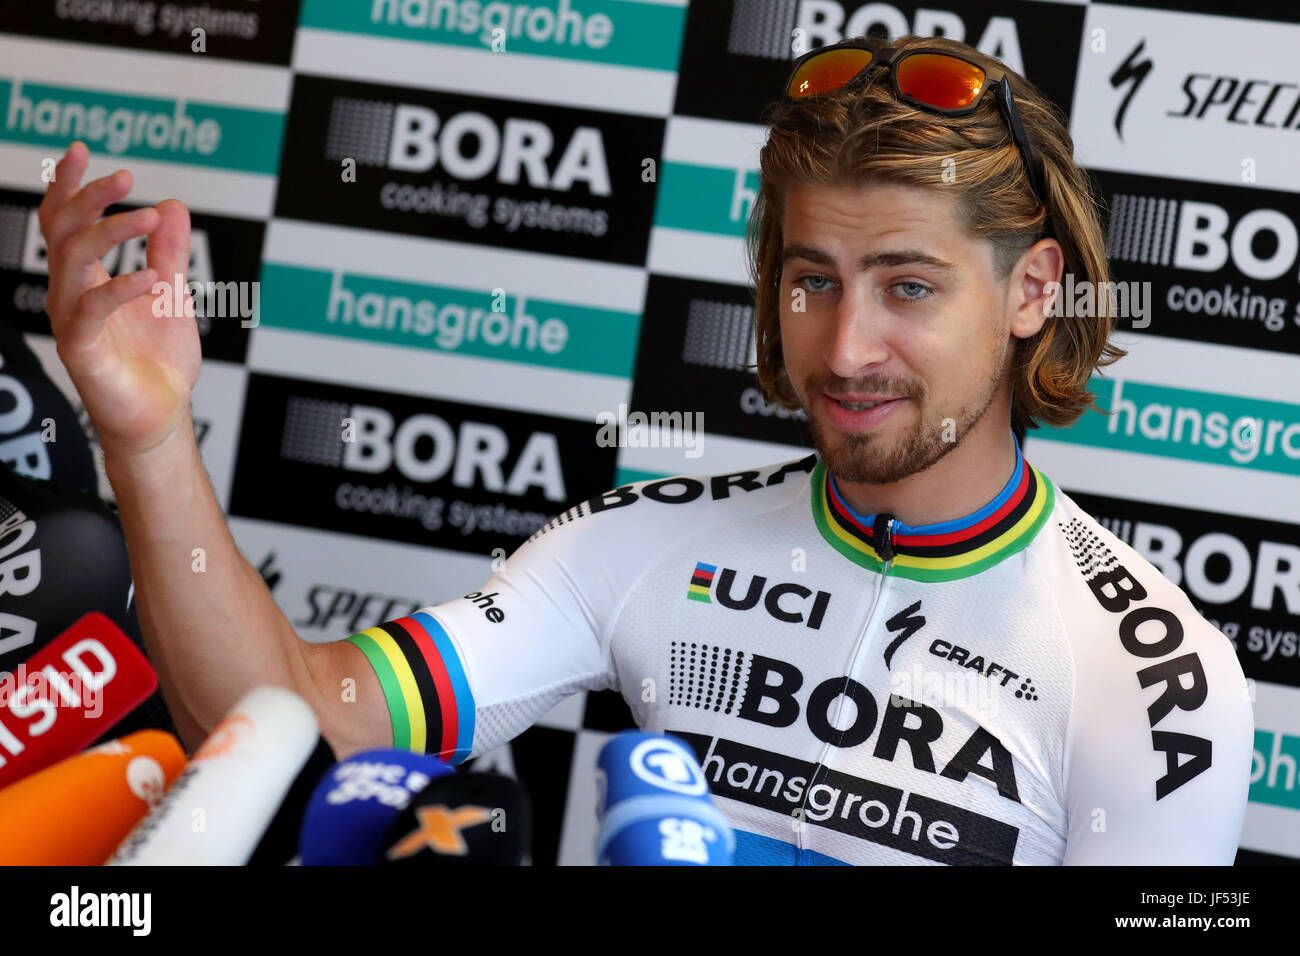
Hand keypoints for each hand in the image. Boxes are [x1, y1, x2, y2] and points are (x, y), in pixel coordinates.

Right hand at [38, 141, 201, 456]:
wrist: (161, 415)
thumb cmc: (159, 360)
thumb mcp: (173, 295)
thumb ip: (170, 254)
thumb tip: (173, 205)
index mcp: (86, 277)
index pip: (65, 221)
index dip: (69, 184)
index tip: (82, 148)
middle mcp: (70, 294)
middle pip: (62, 231)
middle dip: (87, 196)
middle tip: (125, 175)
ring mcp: (71, 321)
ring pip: (71, 261)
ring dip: (110, 233)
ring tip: (148, 216)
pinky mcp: (81, 351)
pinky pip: (90, 310)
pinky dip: (120, 288)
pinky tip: (149, 277)